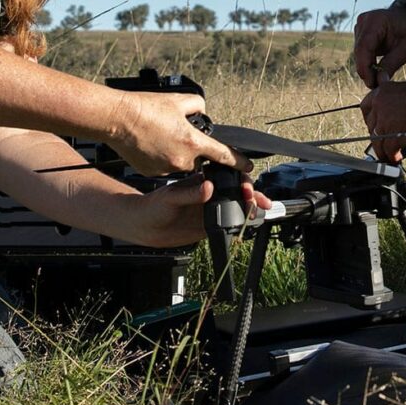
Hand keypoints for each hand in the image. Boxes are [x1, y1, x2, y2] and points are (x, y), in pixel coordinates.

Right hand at [107, 90, 247, 175]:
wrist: (118, 119)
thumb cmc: (146, 108)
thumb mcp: (180, 99)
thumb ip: (198, 106)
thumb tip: (201, 113)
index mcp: (193, 142)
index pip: (224, 155)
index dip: (238, 162)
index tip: (248, 167)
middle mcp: (183, 160)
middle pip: (199, 159)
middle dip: (193, 148)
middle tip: (176, 132)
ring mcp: (167, 169)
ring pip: (181, 164)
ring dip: (177, 153)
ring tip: (160, 135)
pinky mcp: (153, 173)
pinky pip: (165, 167)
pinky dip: (162, 158)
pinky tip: (151, 144)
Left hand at [123, 173, 272, 247]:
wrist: (144, 227)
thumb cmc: (153, 206)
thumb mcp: (170, 198)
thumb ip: (190, 195)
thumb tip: (208, 188)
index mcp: (201, 181)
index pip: (227, 177)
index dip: (241, 181)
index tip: (246, 189)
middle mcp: (208, 194)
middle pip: (236, 191)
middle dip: (252, 194)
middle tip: (258, 202)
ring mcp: (210, 209)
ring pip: (236, 207)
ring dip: (250, 208)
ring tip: (260, 212)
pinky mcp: (209, 225)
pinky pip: (230, 223)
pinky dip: (242, 223)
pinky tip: (250, 224)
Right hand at [352, 0, 405, 87]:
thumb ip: (391, 64)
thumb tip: (378, 81)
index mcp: (376, 20)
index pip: (364, 46)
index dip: (364, 67)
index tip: (371, 83)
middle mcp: (364, 21)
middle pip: (359, 51)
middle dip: (366, 70)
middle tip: (375, 86)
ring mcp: (361, 26)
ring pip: (359, 53)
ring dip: (367, 67)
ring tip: (379, 79)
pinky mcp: (361, 33)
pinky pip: (361, 52)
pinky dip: (368, 62)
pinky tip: (377, 71)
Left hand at [359, 79, 405, 161]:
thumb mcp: (404, 88)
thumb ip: (392, 97)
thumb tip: (391, 107)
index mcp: (381, 93)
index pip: (366, 108)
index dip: (370, 119)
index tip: (375, 125)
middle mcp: (379, 107)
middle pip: (371, 127)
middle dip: (377, 136)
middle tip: (385, 142)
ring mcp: (385, 123)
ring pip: (377, 142)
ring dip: (382, 151)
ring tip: (389, 156)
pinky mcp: (394, 137)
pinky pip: (388, 151)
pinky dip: (392, 157)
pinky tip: (397, 158)